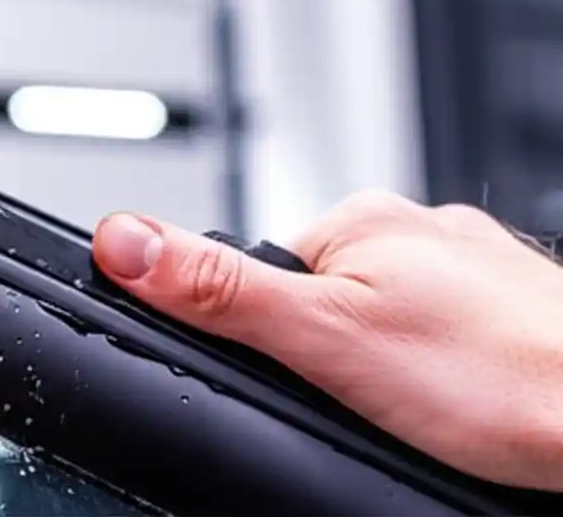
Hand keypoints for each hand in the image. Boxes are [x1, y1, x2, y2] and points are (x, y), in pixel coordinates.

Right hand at [93, 192, 562, 490]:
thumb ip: (219, 291)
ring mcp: (465, 267)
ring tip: (424, 402)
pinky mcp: (504, 305)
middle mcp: (413, 228)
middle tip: (374, 399)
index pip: (260, 272)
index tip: (304, 374)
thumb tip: (122, 240)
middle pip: (320, 298)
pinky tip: (458, 398)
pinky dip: (436, 368)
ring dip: (385, 365)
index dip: (266, 338)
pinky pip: (435, 334)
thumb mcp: (325, 341)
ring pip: (381, 320)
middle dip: (330, 355)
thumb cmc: (498, 381)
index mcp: (357, 224)